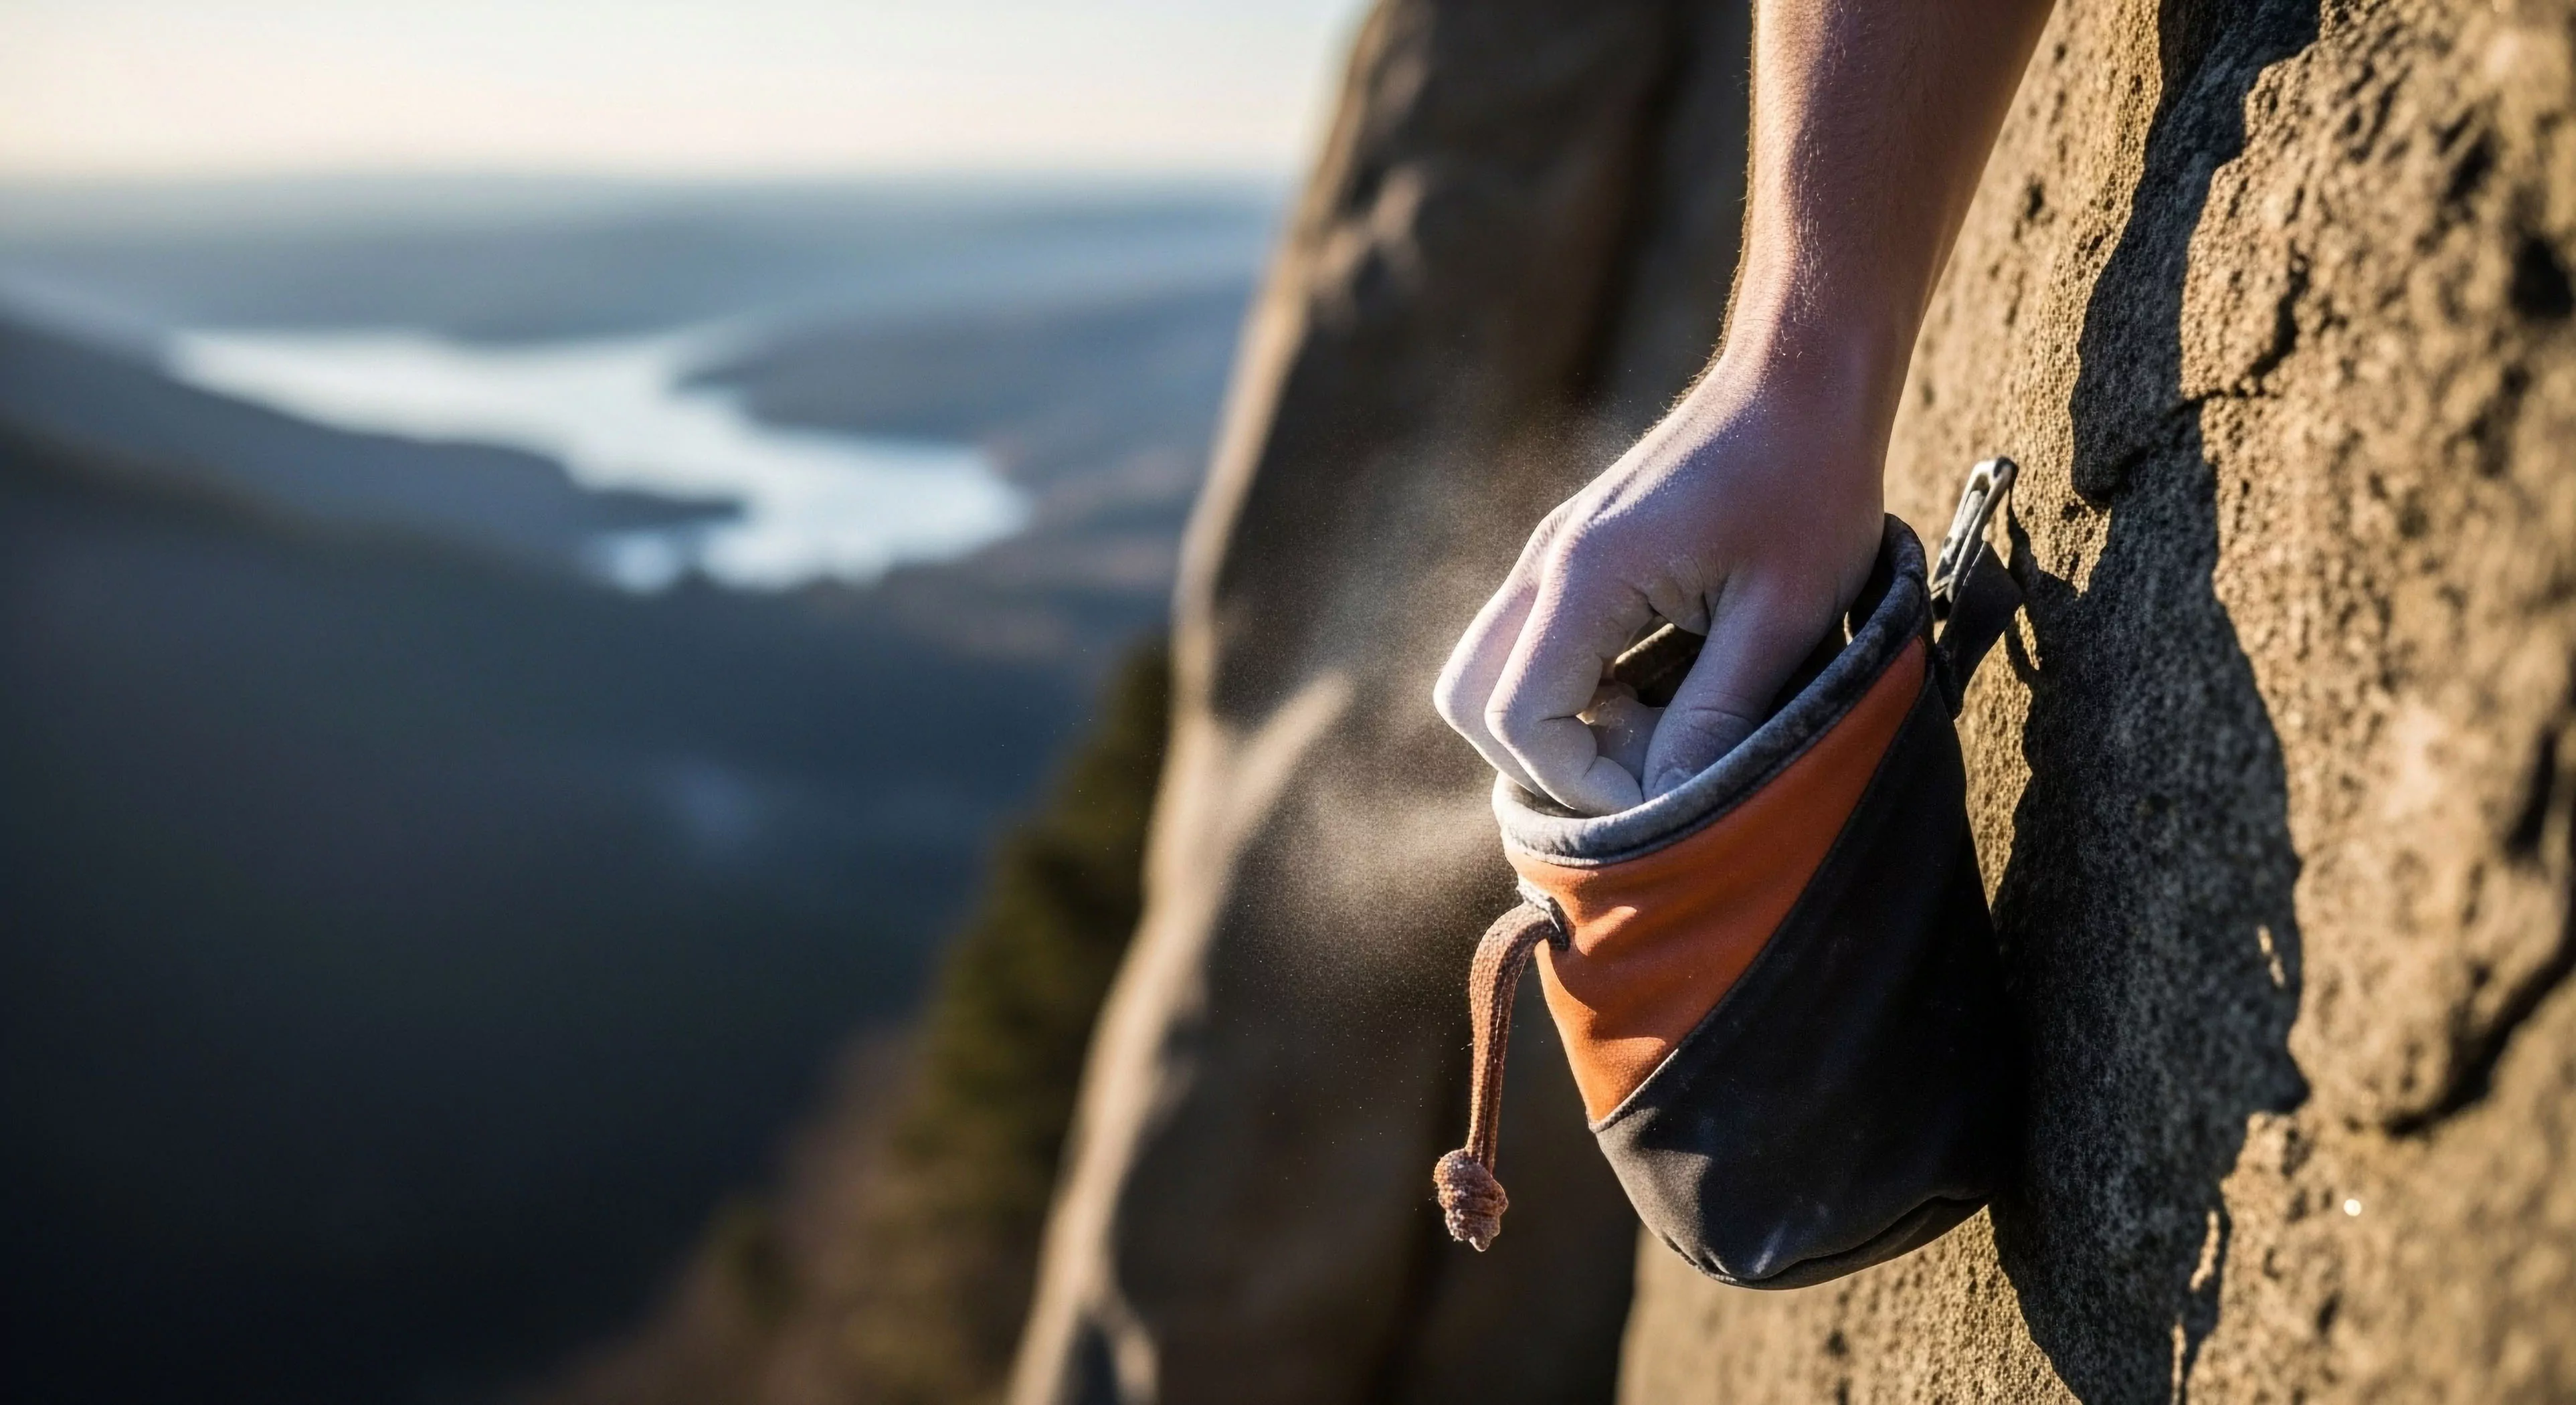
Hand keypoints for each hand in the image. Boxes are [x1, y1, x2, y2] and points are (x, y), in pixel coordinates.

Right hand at [1433, 352, 1889, 813]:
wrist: (1801, 375)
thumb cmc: (1808, 482)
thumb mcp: (1785, 613)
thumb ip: (1718, 715)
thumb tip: (1670, 807)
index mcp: (1587, 574)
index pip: (1517, 718)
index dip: (1582, 782)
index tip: (1668, 791)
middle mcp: (1548, 563)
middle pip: (1471, 701)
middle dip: (1546, 762)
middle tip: (1645, 766)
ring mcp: (1555, 556)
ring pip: (1493, 675)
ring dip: (1561, 724)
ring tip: (1658, 727)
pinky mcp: (1580, 556)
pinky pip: (1536, 646)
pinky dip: (1579, 690)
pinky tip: (1662, 689)